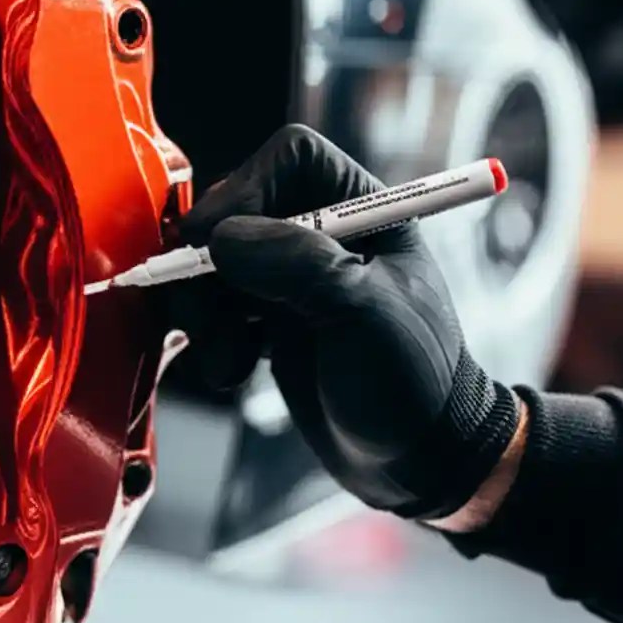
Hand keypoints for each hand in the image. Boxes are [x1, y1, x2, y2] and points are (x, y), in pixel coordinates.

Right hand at [178, 125, 522, 519]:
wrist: (419, 464)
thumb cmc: (416, 384)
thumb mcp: (365, 316)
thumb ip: (297, 265)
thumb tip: (221, 238)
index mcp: (363, 209)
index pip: (288, 159)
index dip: (243, 188)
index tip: (210, 239)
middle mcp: (321, 234)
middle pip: (235, 210)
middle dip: (209, 262)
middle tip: (203, 310)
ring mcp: (289, 279)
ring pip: (212, 263)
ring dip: (203, 310)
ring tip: (226, 357)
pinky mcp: (266, 321)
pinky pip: (212, 308)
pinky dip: (209, 338)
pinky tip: (234, 370)